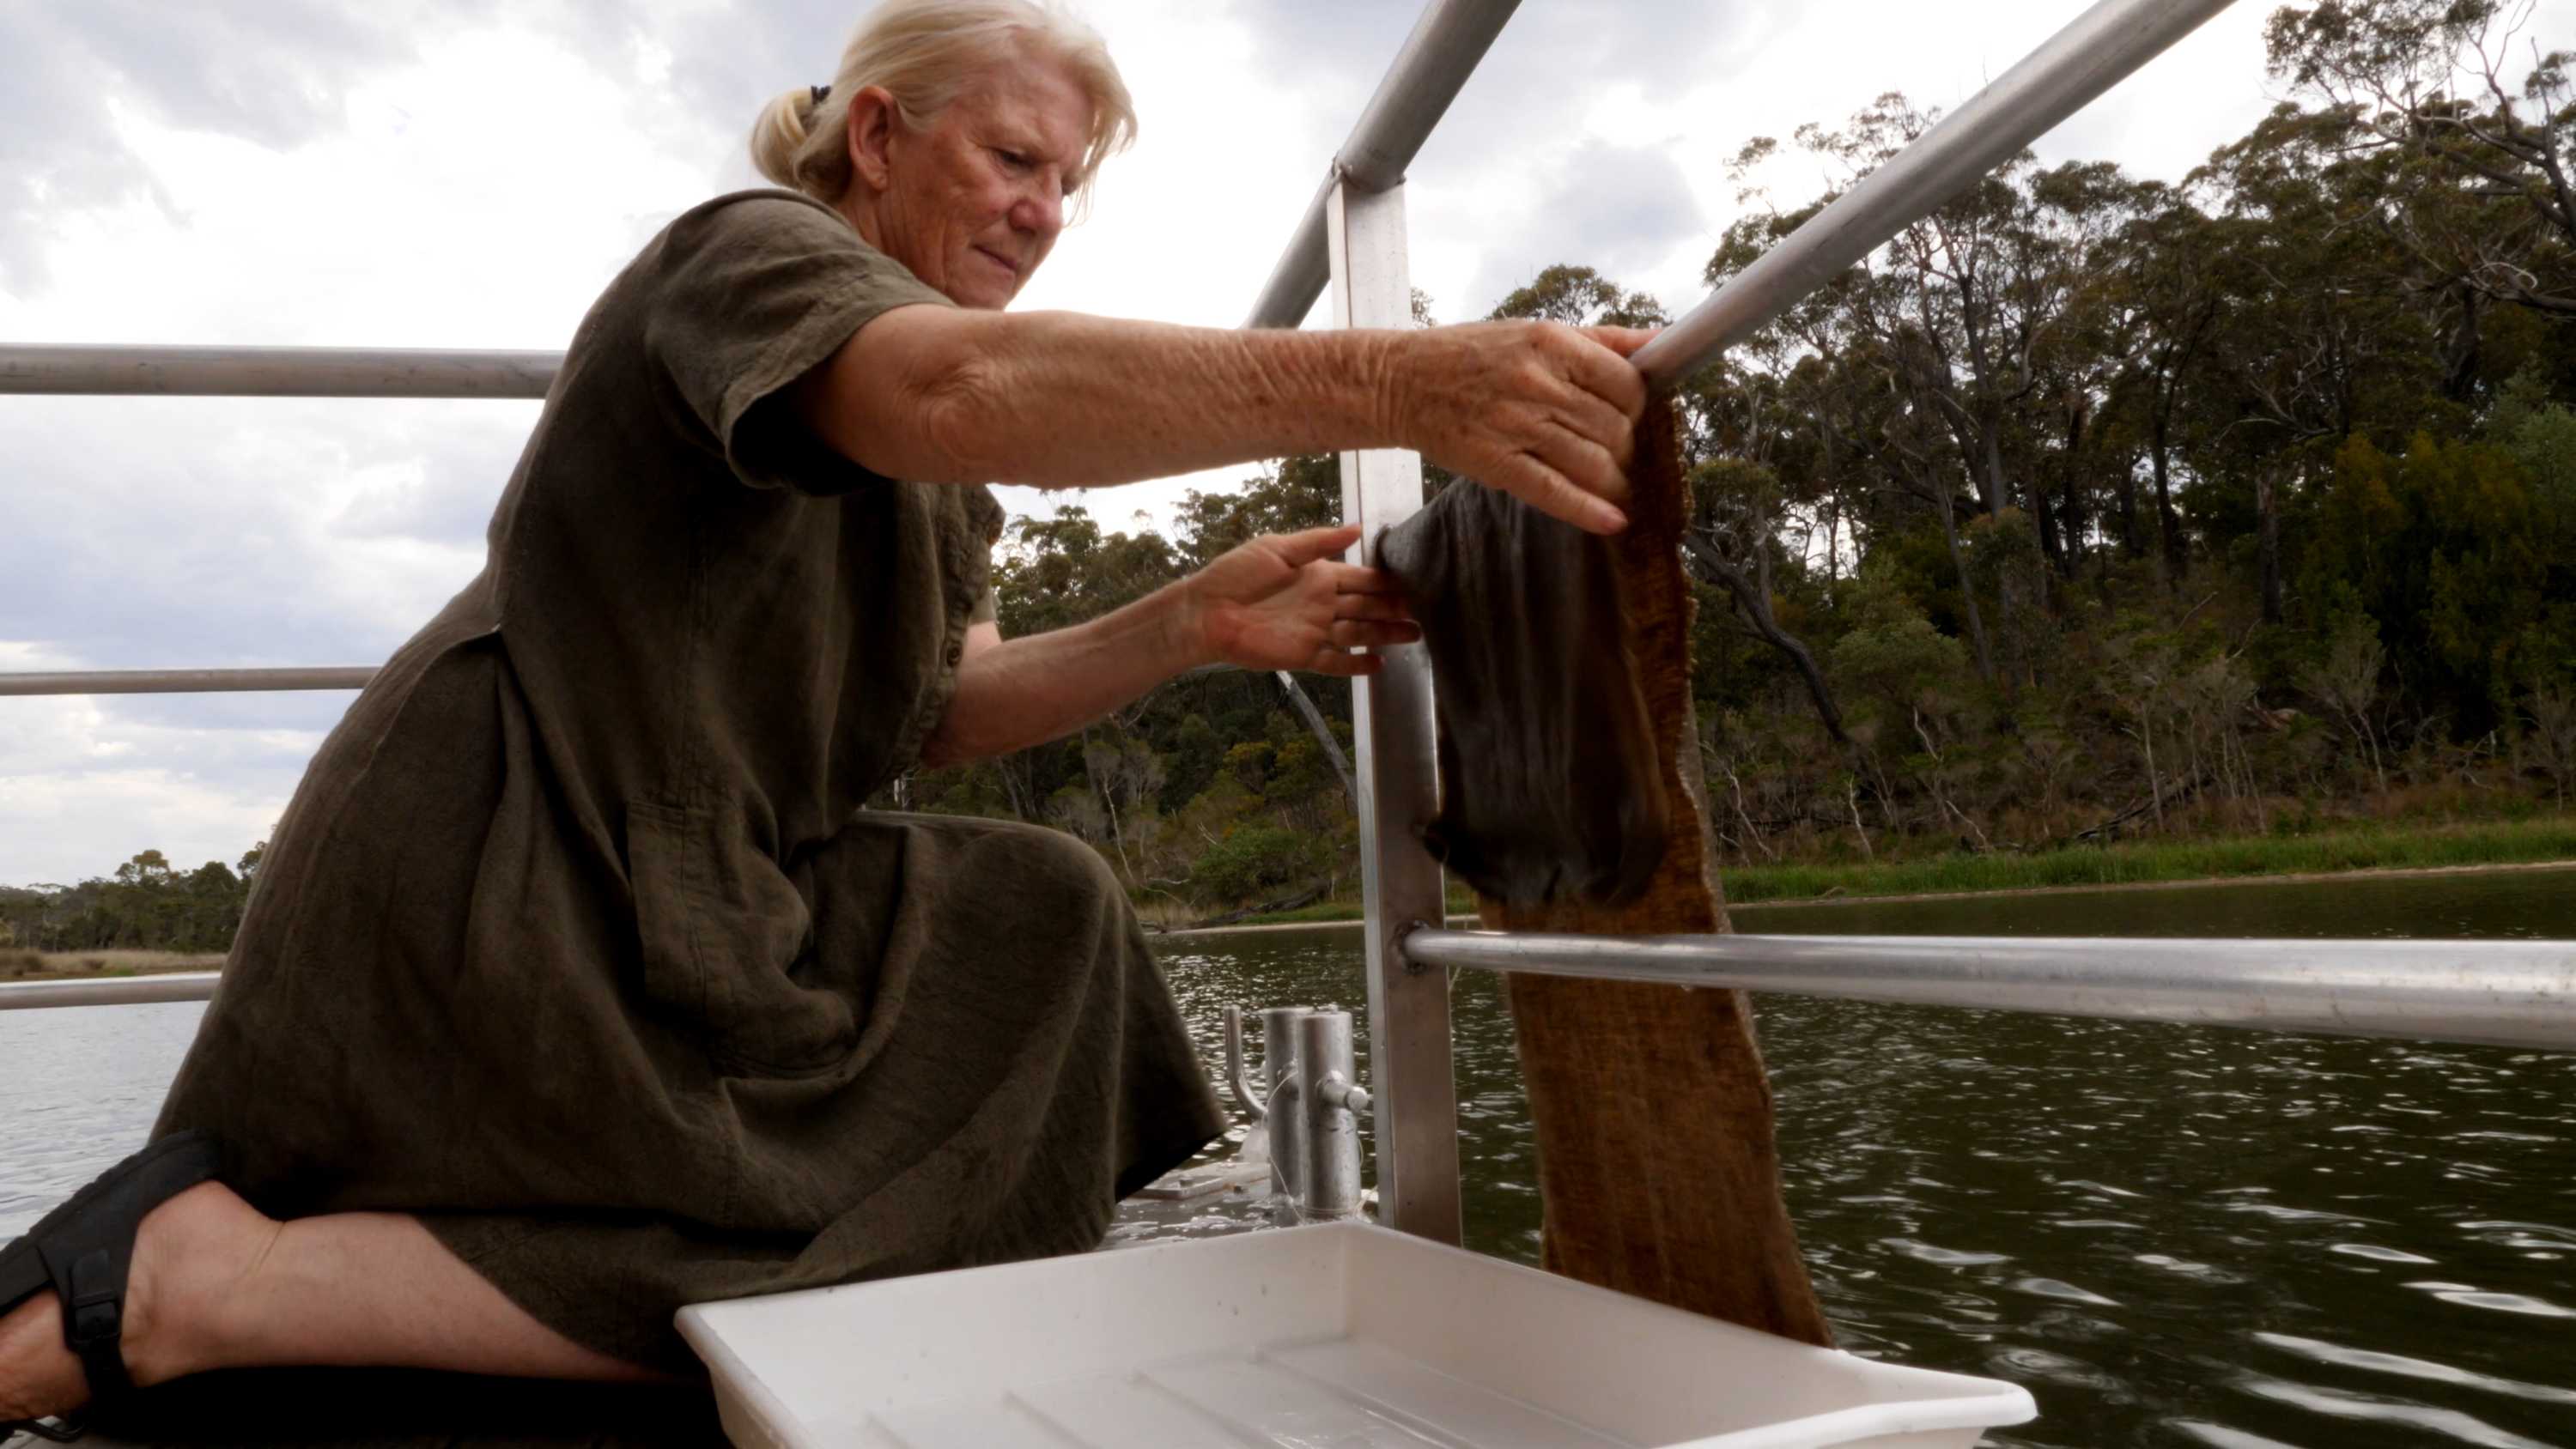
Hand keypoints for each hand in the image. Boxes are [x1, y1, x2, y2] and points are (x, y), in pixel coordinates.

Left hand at [1181, 525, 1419, 676]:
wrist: (1207, 612)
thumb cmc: (1236, 575)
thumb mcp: (1277, 549)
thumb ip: (1318, 542)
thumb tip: (1358, 528)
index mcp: (1319, 575)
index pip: (1361, 578)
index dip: (1386, 581)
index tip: (1413, 582)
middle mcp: (1322, 603)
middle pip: (1367, 607)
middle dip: (1394, 609)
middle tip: (1423, 612)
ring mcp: (1315, 631)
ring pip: (1359, 633)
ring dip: (1385, 634)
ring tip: (1413, 636)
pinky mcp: (1304, 655)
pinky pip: (1336, 662)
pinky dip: (1356, 665)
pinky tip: (1379, 664)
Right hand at [1386, 321, 1654, 534]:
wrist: (1398, 382)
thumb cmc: (1470, 355)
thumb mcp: (1534, 332)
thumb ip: (1601, 339)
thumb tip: (1661, 341)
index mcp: (1551, 343)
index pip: (1626, 383)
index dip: (1636, 405)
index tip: (1623, 414)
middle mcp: (1537, 383)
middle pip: (1615, 428)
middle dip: (1623, 445)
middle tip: (1609, 450)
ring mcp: (1516, 425)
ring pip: (1594, 462)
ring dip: (1612, 479)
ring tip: (1607, 481)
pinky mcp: (1496, 463)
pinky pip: (1555, 492)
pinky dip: (1589, 510)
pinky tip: (1612, 521)